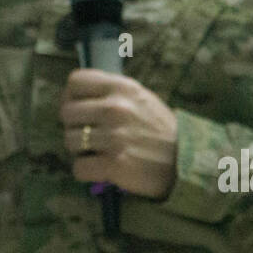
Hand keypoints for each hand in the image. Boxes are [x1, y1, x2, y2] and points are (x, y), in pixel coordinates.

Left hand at [58, 68, 177, 198]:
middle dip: (74, 126)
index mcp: (122, 87)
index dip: (71, 96)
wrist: (186, 161)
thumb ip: (111, 91)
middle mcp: (115, 108)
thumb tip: (75, 94)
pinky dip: (86, 171)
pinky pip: (78, 167)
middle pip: (66, 113)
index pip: (76, 81)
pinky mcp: (113, 164)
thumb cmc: (160, 130)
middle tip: (88, 135)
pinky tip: (100, 168)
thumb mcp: (140, 98)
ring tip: (96, 152)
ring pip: (69, 140)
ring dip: (79, 150)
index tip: (78, 108)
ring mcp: (114, 136)